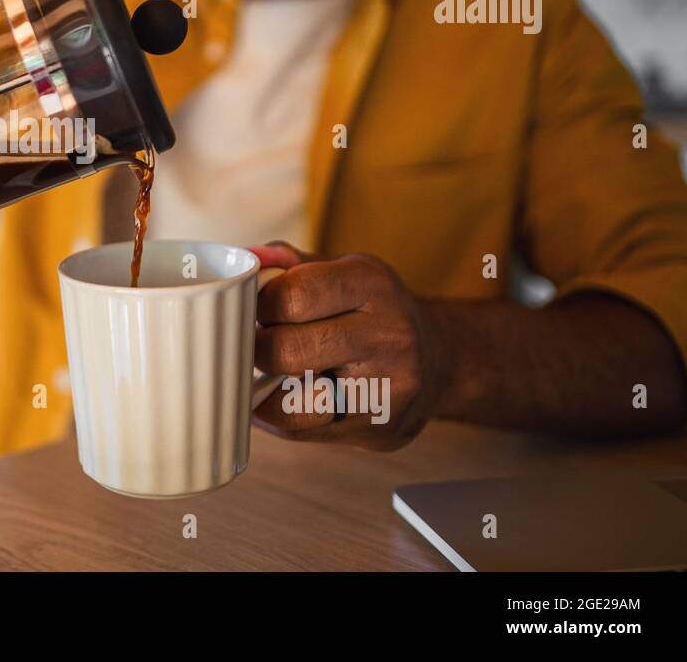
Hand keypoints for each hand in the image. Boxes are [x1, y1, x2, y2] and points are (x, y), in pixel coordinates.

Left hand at [249, 242, 450, 449]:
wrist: (439, 359)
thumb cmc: (370, 311)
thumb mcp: (341, 272)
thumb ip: (290, 263)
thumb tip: (248, 257)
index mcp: (372, 284)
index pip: (293, 295)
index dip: (259, 306)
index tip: (255, 311)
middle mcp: (387, 333)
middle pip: (288, 351)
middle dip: (258, 350)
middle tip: (257, 345)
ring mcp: (388, 386)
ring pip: (293, 401)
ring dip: (266, 390)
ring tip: (268, 374)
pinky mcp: (380, 427)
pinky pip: (303, 429)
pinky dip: (276, 416)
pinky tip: (279, 398)